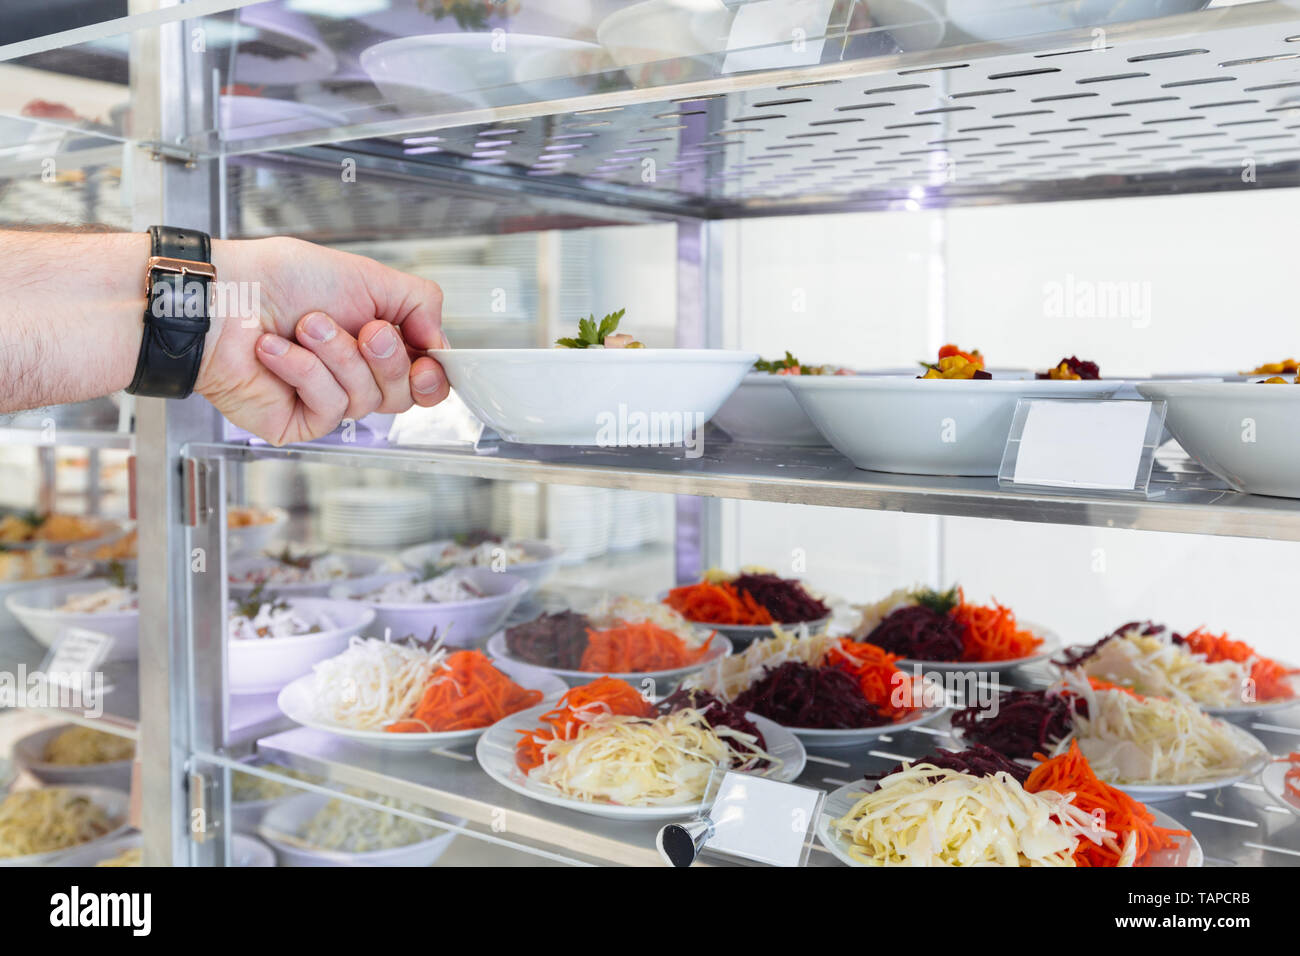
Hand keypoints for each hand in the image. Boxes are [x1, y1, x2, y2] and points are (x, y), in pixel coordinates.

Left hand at [195, 236, 450, 444]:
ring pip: (368, 400)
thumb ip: (421, 303)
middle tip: (365, 329)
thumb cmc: (279, 279)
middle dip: (386, 357)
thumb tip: (441, 342)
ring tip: (305, 326)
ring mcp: (328, 401)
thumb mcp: (368, 275)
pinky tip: (276, 350)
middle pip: (406, 395)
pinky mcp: (300, 423)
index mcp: (377, 343)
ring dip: (337, 355)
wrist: (220, 297)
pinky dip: (304, 371)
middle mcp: (356, 375)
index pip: (427, 379)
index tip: (427, 359)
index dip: (433, 376)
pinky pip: (329, 408)